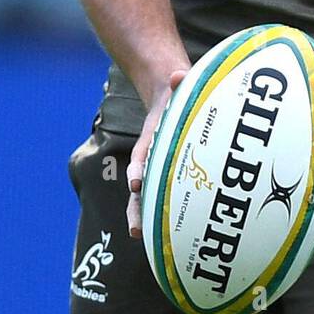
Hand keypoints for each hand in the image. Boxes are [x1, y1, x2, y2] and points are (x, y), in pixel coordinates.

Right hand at [126, 68, 189, 238]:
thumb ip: (178, 81)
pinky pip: (165, 194)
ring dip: (144, 216)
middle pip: (140, 184)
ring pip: (148, 196)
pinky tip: (172, 235)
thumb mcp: (178, 85)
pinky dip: (164, 212)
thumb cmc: (176, 93)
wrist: (169, 95)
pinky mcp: (167, 173)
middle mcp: (150, 156)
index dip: (139, 166)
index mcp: (152, 137)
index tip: (136, 180)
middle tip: (134, 230)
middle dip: (136, 207)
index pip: (143, 154)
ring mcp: (156, 166)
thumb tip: (178, 74)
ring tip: (142, 239)